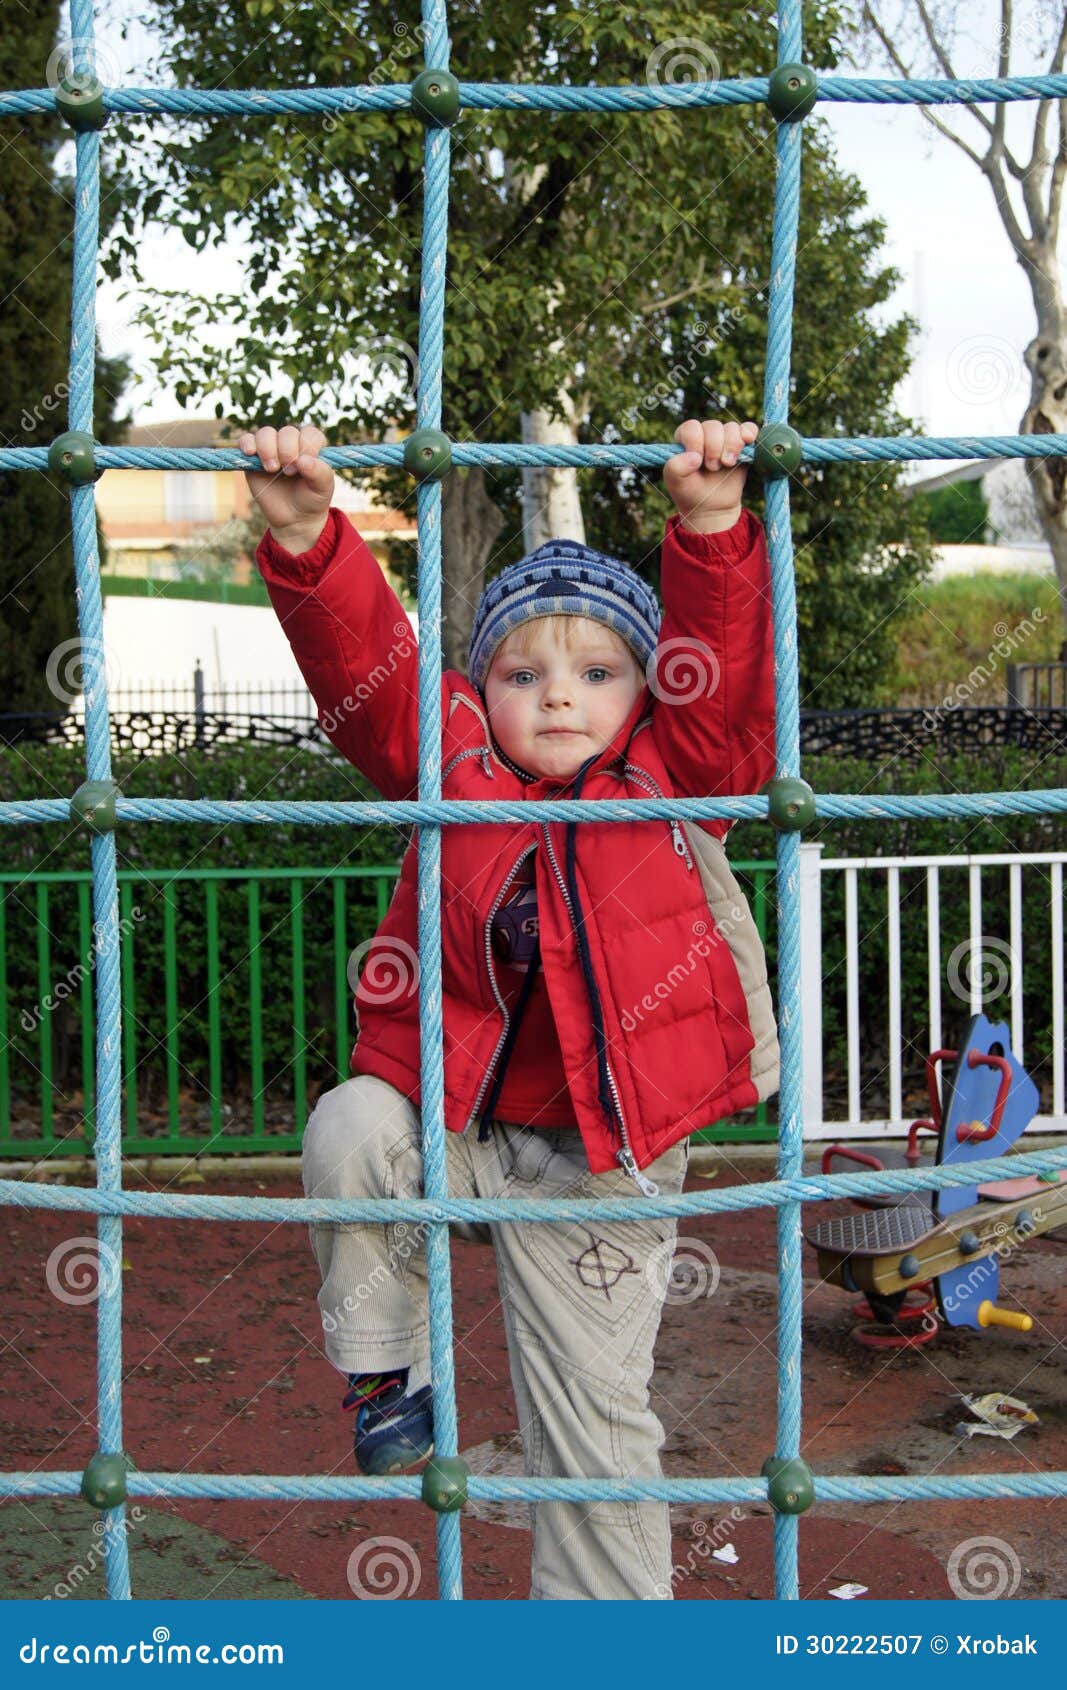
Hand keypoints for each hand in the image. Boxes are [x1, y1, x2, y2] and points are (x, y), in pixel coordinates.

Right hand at [238, 423, 333, 550]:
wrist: (294, 519)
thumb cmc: (312, 499)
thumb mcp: (323, 489)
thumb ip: (320, 473)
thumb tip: (303, 460)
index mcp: (311, 447)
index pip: (310, 434)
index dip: (307, 446)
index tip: (304, 466)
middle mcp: (291, 443)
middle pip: (287, 432)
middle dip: (288, 451)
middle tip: (289, 472)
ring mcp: (271, 448)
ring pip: (266, 433)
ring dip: (268, 448)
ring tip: (272, 469)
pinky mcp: (253, 457)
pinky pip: (246, 440)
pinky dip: (247, 443)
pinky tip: (250, 453)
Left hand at [664, 417, 758, 532]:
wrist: (711, 506)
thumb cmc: (690, 492)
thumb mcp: (675, 483)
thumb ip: (675, 468)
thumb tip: (694, 457)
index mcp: (686, 438)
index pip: (692, 427)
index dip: (696, 442)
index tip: (697, 462)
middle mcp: (705, 433)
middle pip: (713, 426)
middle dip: (714, 448)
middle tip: (712, 468)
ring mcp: (725, 437)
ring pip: (732, 428)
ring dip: (731, 446)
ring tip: (727, 464)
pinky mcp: (742, 444)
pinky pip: (749, 428)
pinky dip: (749, 433)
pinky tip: (748, 441)